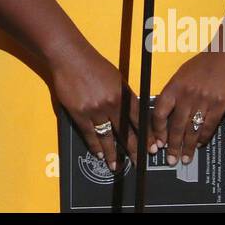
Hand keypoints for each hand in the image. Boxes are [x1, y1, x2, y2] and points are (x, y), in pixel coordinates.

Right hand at [47, 44, 142, 172]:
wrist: (71, 57)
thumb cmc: (93, 64)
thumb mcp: (116, 78)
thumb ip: (124, 96)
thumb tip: (131, 112)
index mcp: (124, 94)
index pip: (140, 120)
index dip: (147, 135)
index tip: (153, 147)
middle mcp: (112, 104)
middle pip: (126, 132)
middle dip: (134, 149)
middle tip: (139, 162)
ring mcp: (95, 110)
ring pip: (107, 137)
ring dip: (113, 154)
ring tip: (117, 166)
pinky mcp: (80, 113)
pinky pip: (90, 134)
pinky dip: (95, 145)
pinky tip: (99, 154)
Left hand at [149, 51, 224, 165]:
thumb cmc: (203, 64)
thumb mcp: (182, 75)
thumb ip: (174, 93)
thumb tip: (166, 115)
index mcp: (174, 86)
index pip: (159, 112)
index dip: (157, 130)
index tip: (157, 143)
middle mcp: (187, 95)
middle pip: (176, 126)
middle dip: (172, 146)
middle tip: (170, 159)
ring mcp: (204, 101)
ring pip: (192, 129)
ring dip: (188, 147)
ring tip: (185, 158)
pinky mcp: (220, 105)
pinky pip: (209, 126)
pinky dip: (204, 137)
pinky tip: (200, 144)